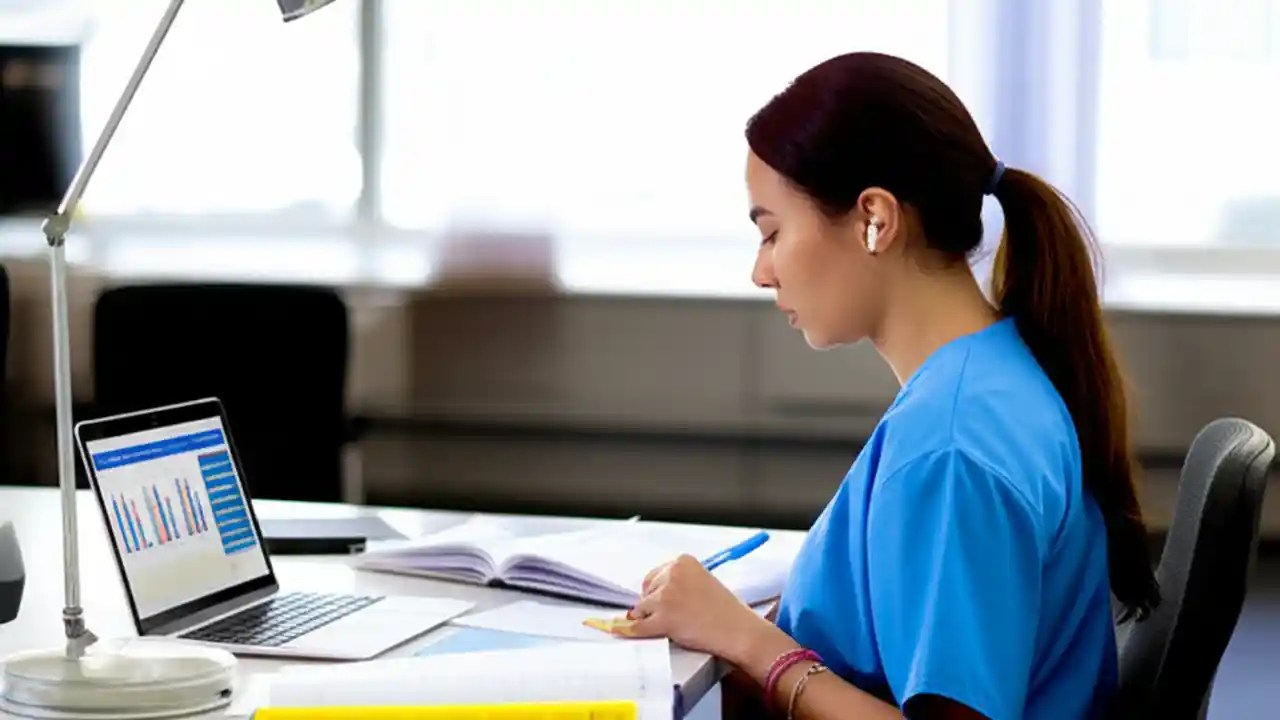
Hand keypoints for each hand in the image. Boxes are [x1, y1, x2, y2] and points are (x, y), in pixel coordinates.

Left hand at [615, 554, 786, 664]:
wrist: (737, 630)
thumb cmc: (726, 609)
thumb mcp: (702, 581)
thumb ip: (678, 582)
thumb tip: (650, 595)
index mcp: (683, 562)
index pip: (655, 575)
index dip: (658, 591)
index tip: (668, 601)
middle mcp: (672, 575)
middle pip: (646, 590)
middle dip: (652, 603)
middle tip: (673, 615)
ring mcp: (666, 597)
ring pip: (640, 609)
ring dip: (649, 618)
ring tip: (673, 625)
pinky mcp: (663, 619)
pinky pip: (637, 626)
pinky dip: (630, 631)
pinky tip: (622, 631)